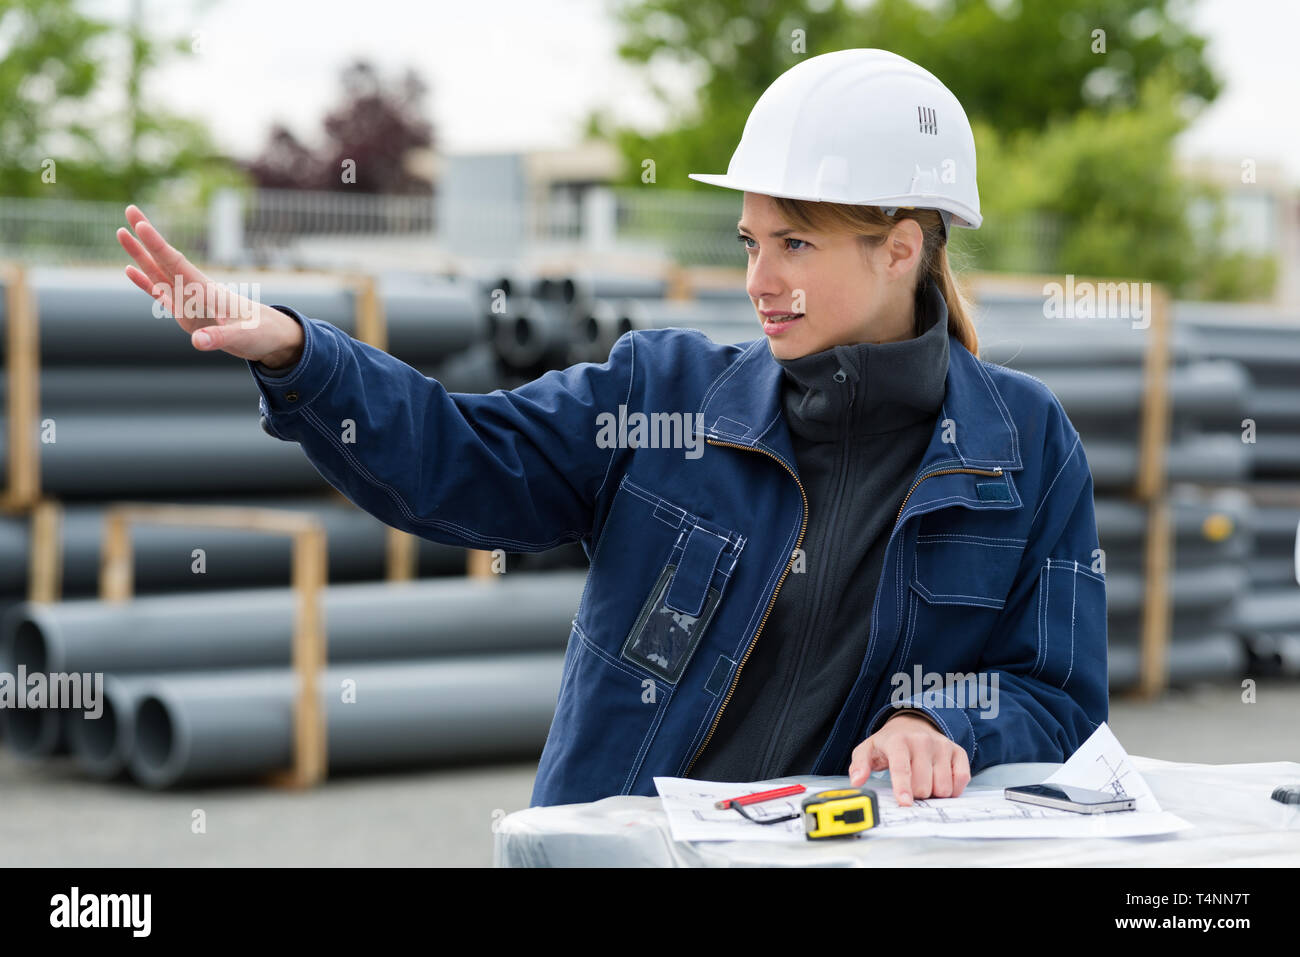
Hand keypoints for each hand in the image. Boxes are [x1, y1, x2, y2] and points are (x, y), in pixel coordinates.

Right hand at [116, 204, 303, 366]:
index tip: (141, 225)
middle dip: (145, 237)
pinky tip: (129, 270)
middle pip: (164, 259)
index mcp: (206, 290)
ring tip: (120, 232)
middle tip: (129, 208)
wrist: (270, 337)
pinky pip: (160, 293)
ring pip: (158, 272)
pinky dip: (145, 282)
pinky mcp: (186, 312)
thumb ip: (220, 338)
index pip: (177, 263)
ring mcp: (188, 299)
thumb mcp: (243, 338)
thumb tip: (197, 342)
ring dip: (140, 255)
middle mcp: (194, 289)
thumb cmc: (261, 333)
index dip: (157, 245)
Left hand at [847, 711, 970, 805]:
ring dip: (934, 792)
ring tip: (924, 781)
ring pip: (943, 787)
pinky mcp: (957, 751)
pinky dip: (953, 788)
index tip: (905, 803)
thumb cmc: (890, 742)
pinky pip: (962, 779)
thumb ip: (859, 764)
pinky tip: (941, 780)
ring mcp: (942, 745)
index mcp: (898, 741)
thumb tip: (857, 781)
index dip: (903, 787)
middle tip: (910, 785)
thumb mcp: (868, 749)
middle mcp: (922, 741)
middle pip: (923, 785)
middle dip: (916, 793)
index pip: (902, 767)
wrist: (913, 724)